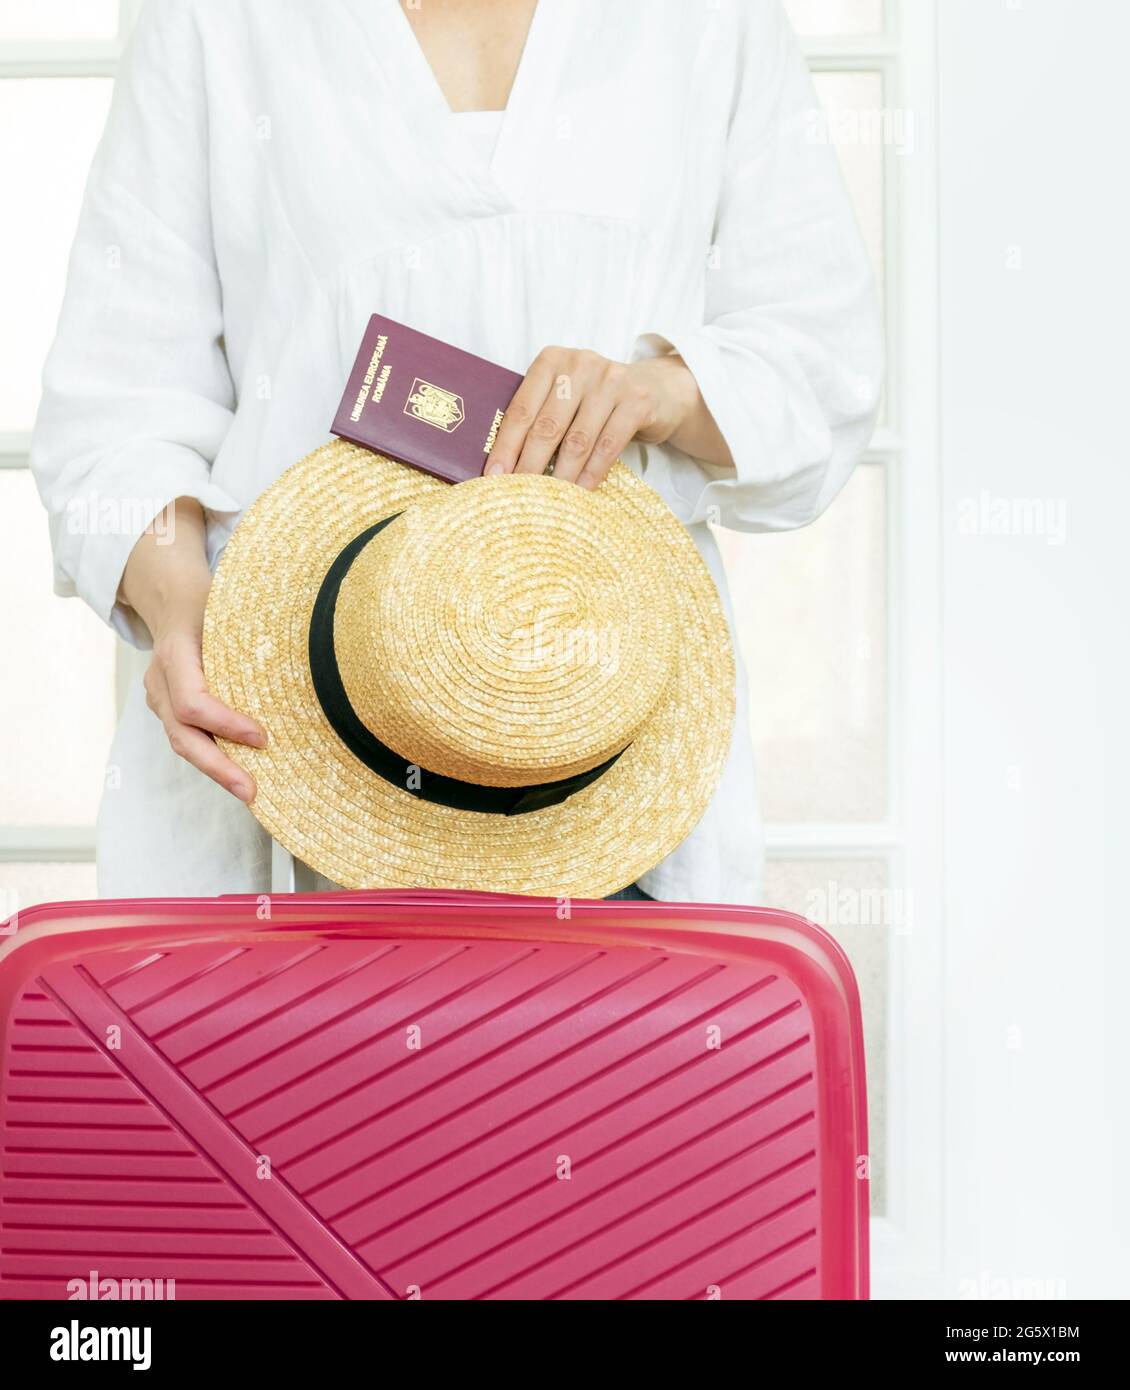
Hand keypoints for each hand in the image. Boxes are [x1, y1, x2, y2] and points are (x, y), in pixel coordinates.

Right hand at [144, 600, 266, 803]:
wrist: (170, 600)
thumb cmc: (207, 604)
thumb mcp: (228, 607)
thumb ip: (256, 630)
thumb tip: (313, 650)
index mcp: (174, 653)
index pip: (193, 701)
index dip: (226, 724)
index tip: (262, 737)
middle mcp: (160, 682)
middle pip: (182, 736)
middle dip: (218, 767)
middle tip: (251, 791)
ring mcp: (160, 699)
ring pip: (183, 743)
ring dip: (216, 770)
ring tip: (250, 791)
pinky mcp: (168, 710)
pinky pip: (189, 738)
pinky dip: (214, 757)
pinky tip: (240, 773)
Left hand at [484, 347, 699, 488]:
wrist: (656, 389)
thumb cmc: (597, 400)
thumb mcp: (566, 396)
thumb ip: (540, 415)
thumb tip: (503, 463)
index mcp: (552, 361)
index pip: (522, 409)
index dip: (506, 446)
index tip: (493, 476)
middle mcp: (580, 365)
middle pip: (547, 426)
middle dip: (529, 466)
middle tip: (516, 495)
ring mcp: (611, 381)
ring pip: (577, 440)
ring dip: (560, 477)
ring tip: (547, 501)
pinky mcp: (637, 402)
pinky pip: (608, 446)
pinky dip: (591, 474)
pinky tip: (580, 493)